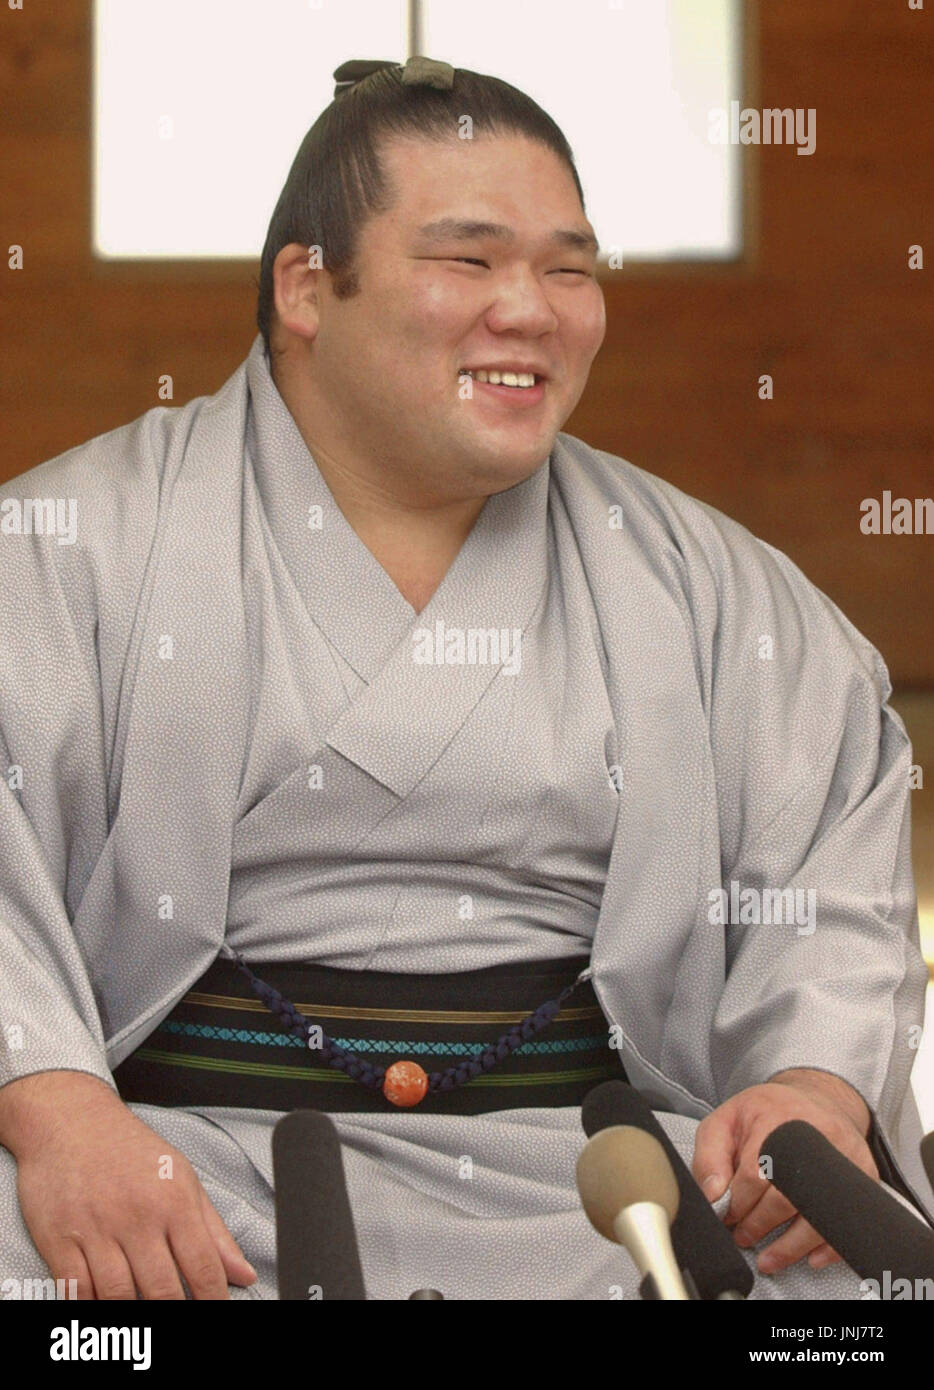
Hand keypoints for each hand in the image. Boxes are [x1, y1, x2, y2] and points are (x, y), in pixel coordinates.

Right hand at [0, 1071, 257, 1299]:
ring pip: (120, 1296)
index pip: (203, 1266)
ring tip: (142, 1309)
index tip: (215, 1311)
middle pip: (163, 1290)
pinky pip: (78, 1290)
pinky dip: (92, 1305)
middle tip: (178, 1312)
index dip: (213, 1299)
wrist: (70, 1121)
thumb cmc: (129, 1150)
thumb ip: (213, 1230)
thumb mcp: (181, 1177)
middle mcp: (137, 1217)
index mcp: (174, 1201)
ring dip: (133, 1312)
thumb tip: (243, 1273)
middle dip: (175, 1310)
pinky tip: (104, 1303)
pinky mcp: (59, 1239)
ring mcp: (96, 1229)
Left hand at [691, 1068, 876, 1274]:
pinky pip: (851, 1219)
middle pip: (786, 1197)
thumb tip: (711, 1196)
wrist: (817, 1099)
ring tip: (769, 1259)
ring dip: (791, 1247)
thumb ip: (709, 1155)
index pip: (755, 1174)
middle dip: (759, 1226)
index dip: (738, 1204)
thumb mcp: (726, 1121)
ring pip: (819, 1215)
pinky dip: (830, 1246)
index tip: (727, 1217)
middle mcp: (815, 1136)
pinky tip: (810, 1256)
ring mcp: (845, 1156)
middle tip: (744, 1237)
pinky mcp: (865, 1174)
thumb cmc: (767, 1113)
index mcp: (775, 1118)